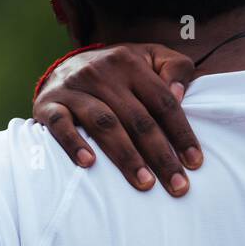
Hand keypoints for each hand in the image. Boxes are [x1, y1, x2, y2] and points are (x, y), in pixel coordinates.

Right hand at [33, 43, 203, 196]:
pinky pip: (61, 126)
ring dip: (127, 156)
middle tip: (178, 187)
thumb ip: (175, 68)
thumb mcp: (149, 58)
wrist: (65, 68)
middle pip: (138, 119)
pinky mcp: (49, 105)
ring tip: (145, 183)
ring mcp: (74, 89)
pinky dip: (74, 144)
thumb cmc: (119, 72)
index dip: (181, 133)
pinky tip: (89, 164)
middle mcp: (101, 73)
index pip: (163, 101)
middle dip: (160, 156)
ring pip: (105, 124)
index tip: (195, 163)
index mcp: (130, 63)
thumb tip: (180, 94)